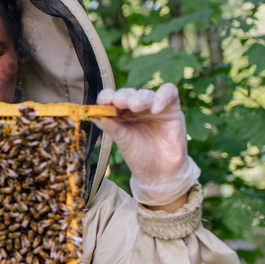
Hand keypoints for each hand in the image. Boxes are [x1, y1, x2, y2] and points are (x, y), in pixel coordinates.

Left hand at [93, 83, 199, 208]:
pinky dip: (162, 96)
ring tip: (136, 106)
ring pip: (145, 93)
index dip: (107, 96)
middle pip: (127, 93)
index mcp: (119, 113)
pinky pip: (168, 92)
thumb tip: (93, 115)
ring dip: (140, 98)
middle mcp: (135, 107)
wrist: (161, 171)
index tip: (104, 101)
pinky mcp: (171, 107)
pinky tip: (155, 109)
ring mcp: (153, 105)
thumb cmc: (139, 156)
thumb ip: (110, 127)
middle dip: (123, 96)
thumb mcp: (122, 141)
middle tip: (120, 102)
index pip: (111, 97)